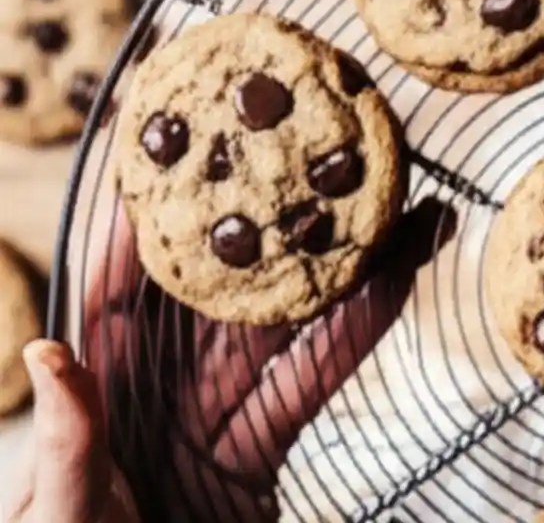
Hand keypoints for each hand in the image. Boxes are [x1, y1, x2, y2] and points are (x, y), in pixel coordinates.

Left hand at [5, 198, 453, 522]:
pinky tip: (394, 287)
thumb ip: (69, 439)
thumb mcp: (57, 511)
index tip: (185, 156)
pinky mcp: (262, 452)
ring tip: (391, 216)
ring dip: (339, 273)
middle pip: (223, 295)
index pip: (122, 294)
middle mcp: (159, 388)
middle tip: (313, 173)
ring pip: (285, 330)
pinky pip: (310, 385)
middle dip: (271, 232)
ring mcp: (216, 415)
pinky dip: (354, 337)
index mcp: (98, 390)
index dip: (151, 224)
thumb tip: (50, 353)